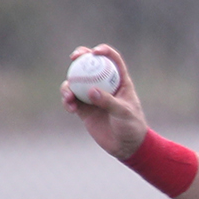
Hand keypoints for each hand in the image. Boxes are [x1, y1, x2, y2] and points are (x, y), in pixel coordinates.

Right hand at [60, 44, 147, 159]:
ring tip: (69, 96)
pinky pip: (71, 100)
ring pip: (76, 82)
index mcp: (120, 81)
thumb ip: (108, 102)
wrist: (126, 147)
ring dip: (69, 84)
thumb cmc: (131, 127)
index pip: (112, 60)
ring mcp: (92, 96)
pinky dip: (67, 101)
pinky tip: (69, 107)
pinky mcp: (84, 108)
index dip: (104, 51)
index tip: (95, 52)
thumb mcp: (123, 113)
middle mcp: (104, 85)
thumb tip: (91, 91)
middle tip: (74, 58)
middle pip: (90, 65)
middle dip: (80, 57)